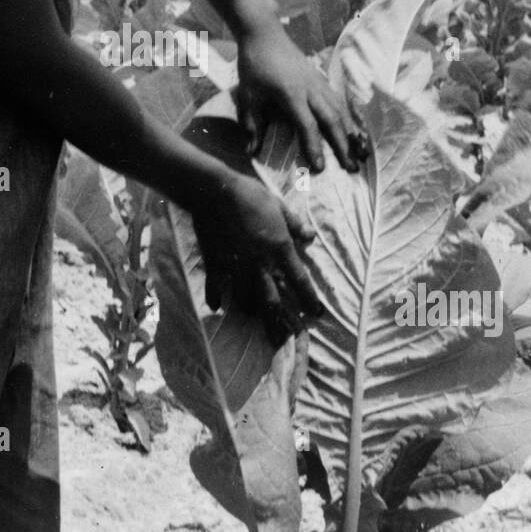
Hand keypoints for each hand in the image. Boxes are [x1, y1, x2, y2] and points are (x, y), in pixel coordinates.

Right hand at [192, 174, 322, 330]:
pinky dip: (216, 299)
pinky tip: (218, 307)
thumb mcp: (278, 205)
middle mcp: (259, 263)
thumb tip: (310, 237)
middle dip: (278, 323)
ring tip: (253, 318)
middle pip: (272, 301)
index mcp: (279, 248)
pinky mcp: (215, 264)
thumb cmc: (250, 194)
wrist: (214, 191)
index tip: (317, 313)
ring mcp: (236, 266)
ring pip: (244, 299)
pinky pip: (216, 288)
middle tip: (282, 340)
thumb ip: (295, 224)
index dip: (310, 299)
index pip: (299, 280)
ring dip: (250, 311)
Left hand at [236, 19, 366, 173]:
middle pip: (332, 120)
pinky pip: (339, 101)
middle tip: (353, 169)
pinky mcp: (321, 79)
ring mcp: (319, 82)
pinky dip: (348, 118)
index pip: (307, 125)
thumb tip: (250, 151)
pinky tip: (353, 132)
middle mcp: (311, 89)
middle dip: (344, 146)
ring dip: (351, 134)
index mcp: (291, 94)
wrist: (264, 33)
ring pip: (340, 111)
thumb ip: (251, 124)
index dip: (315, 147)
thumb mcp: (247, 95)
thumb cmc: (254, 65)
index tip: (321, 168)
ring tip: (361, 154)